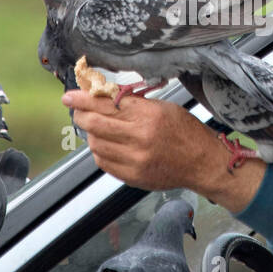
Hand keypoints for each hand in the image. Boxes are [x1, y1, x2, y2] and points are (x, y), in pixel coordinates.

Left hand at [61, 89, 265, 211]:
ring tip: (97, 128)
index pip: (107, 103)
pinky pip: (103, 161)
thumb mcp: (163, 108)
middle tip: (77, 109)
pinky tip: (106, 144)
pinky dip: (99, 150)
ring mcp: (135, 160)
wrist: (202, 163)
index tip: (70, 96)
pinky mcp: (132, 176)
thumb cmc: (186, 132)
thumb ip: (133, 103)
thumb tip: (103, 95)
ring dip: (91, 133)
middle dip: (80, 114)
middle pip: (95, 123)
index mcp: (148, 116)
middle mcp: (140, 138)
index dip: (83, 98)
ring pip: (96, 143)